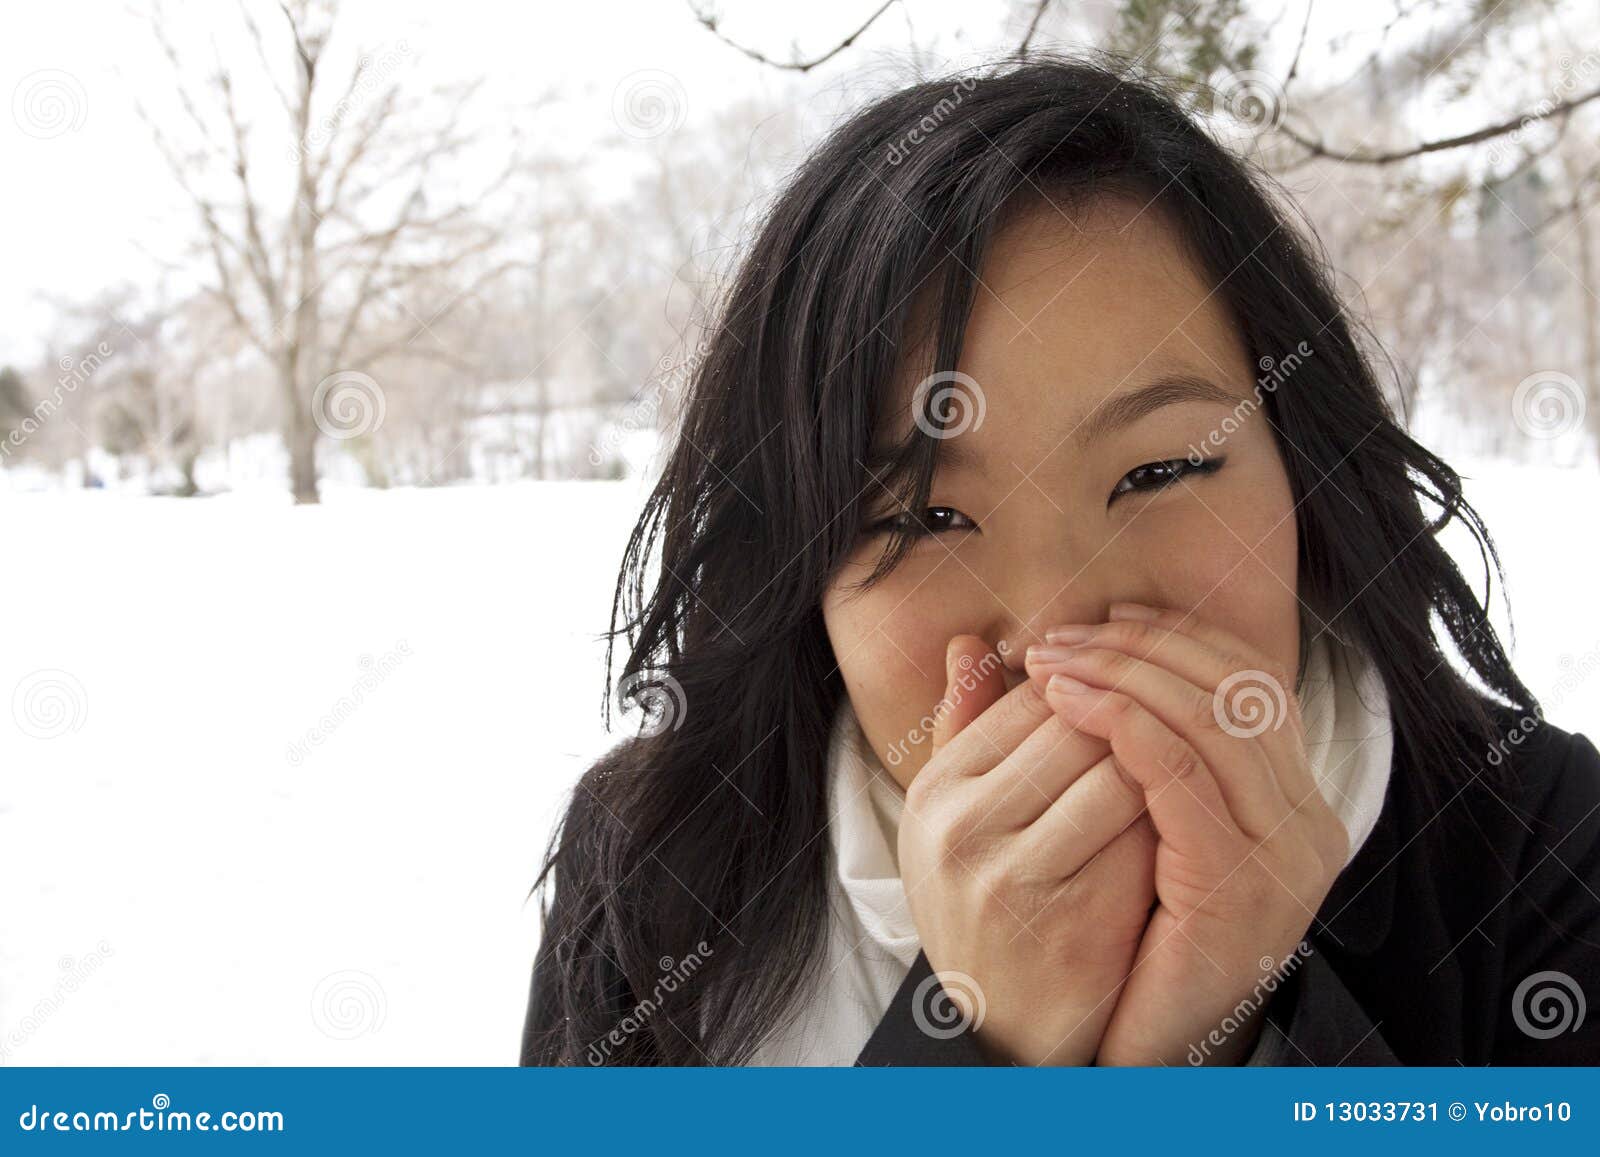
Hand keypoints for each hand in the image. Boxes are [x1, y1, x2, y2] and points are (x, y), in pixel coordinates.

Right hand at [898, 634, 1158, 1065]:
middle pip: (1078, 726)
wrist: (1007, 1033)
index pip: (1031, 697)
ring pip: (1121, 773)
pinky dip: (1177, 818)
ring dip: (1168, 759)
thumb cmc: (987, 907)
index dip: (1098, 686)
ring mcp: (1014, 879)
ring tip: (1195, 756)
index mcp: (936, 794)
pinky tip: (1196, 814)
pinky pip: (1146, 839)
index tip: (1134, 696)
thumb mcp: (957, 818)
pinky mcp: (1075, 923)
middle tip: (1183, 713)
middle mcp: (962, 832)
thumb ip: (966, 727)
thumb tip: (971, 641)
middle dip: (1138, 713)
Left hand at [1023, 604, 1348, 1065]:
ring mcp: (1282, 858)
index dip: (1181, 638)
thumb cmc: (1134, 934)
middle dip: (1142, 648)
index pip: (1251, 684)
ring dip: (1123, 676)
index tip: (1110, 615)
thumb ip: (1123, 746)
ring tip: (1051, 662)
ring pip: (1210, 722)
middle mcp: (1306, 824)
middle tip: (1064, 635)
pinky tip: (1071, 706)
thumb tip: (1059, 656)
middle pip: (1234, 691)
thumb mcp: (1136, 828)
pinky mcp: (1240, 887)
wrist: (1145, 1046)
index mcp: (1292, 803)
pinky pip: (1183, 780)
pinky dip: (1126, 728)